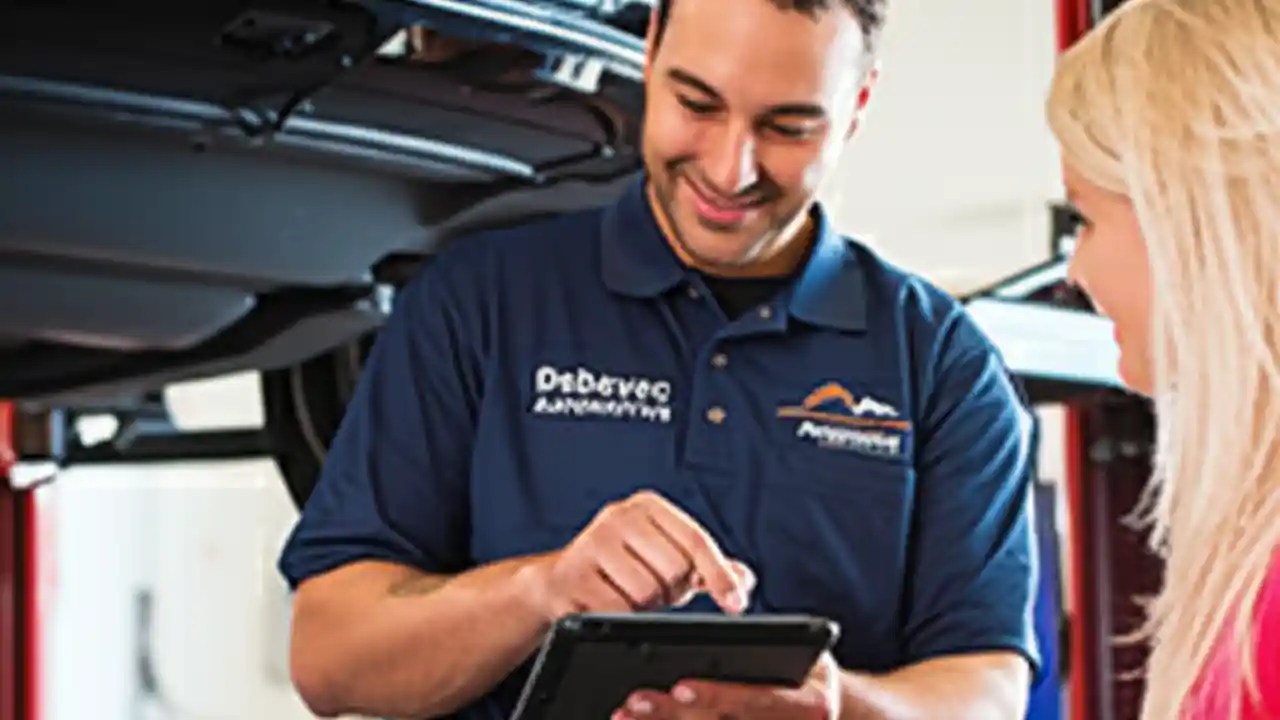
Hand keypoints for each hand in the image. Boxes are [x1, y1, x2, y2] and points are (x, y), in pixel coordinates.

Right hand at [526, 490, 754, 619]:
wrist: (559, 583)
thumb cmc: (621, 570)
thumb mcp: (668, 562)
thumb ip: (708, 569)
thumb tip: (744, 579)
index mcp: (648, 507)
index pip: (696, 540)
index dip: (719, 575)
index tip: (736, 604)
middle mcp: (619, 516)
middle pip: (674, 570)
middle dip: (669, 592)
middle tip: (653, 590)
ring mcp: (592, 541)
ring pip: (647, 592)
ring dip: (643, 606)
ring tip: (627, 594)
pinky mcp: (572, 573)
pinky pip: (617, 608)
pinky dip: (620, 615)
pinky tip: (607, 602)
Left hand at [614, 651, 839, 719]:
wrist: (822, 704)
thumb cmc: (803, 665)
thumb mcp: (799, 648)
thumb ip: (769, 639)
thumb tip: (728, 598)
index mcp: (810, 705)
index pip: (759, 702)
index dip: (719, 696)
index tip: (681, 687)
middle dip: (675, 716)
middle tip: (635, 701)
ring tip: (623, 714)